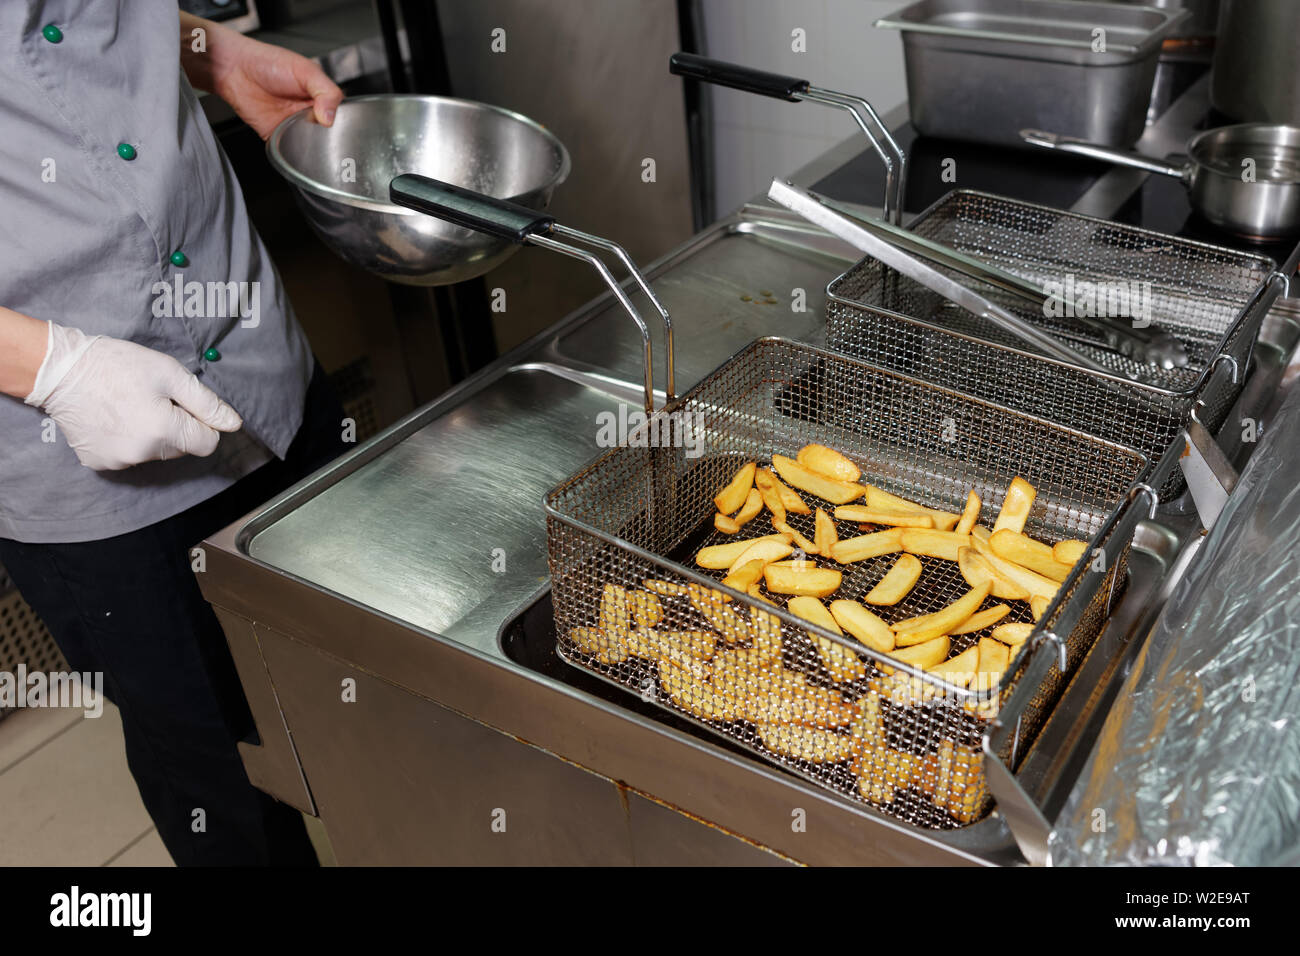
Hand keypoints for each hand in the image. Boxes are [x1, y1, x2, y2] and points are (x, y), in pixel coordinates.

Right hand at [24, 323, 241, 470]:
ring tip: (130, 405)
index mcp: (164, 431)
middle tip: (152, 399)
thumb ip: (206, 403)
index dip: (202, 423)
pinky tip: (113, 417)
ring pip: (154, 453)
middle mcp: (142, 454)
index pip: (207, 443)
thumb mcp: (170, 374)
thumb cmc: (117, 365)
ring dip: (152, 434)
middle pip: (180, 448)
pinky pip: (128, 455)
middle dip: (176, 427)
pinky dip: (127, 440)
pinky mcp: (99, 462)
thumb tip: (233, 424)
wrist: (59, 370)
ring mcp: (118, 461)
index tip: (183, 404)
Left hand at [181, 14, 341, 138]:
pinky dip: (295, 153)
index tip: (340, 124)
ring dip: (313, 146)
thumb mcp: (306, 70)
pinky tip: (297, 147)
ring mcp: (295, 126)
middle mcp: (310, 113)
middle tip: (322, 131)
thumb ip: (325, 91)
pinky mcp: (279, 137)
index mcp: (321, 97)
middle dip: (329, 137)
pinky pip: (292, 151)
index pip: (342, 115)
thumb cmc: (268, 62)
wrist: (235, 69)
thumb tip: (330, 118)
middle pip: (329, 134)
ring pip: (312, 145)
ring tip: (309, 137)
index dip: (344, 121)